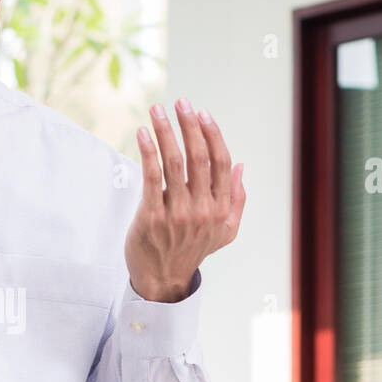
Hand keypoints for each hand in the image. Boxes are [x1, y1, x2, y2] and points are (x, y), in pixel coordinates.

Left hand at [124, 97, 244, 301]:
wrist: (162, 278)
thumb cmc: (191, 249)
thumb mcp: (225, 231)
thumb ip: (236, 199)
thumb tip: (239, 165)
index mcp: (220, 209)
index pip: (220, 163)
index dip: (212, 135)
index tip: (202, 113)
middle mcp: (201, 211)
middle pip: (198, 158)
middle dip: (189, 125)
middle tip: (181, 103)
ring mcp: (177, 214)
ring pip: (174, 163)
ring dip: (165, 132)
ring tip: (157, 110)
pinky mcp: (151, 217)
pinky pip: (151, 178)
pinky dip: (147, 152)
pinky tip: (142, 134)